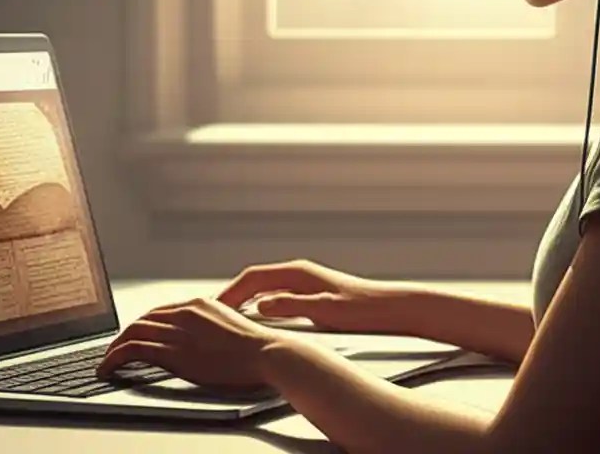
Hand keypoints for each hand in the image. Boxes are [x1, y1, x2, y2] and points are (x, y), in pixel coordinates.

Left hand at [96, 296, 289, 392]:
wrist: (265, 352)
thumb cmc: (257, 347)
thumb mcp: (232, 326)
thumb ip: (213, 326)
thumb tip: (206, 337)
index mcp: (199, 304)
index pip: (161, 311)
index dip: (144, 324)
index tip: (137, 335)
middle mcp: (184, 313)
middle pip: (143, 319)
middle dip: (126, 334)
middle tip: (116, 348)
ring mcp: (177, 331)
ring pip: (133, 332)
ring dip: (115, 347)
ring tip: (107, 361)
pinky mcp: (173, 351)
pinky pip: (133, 350)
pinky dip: (114, 358)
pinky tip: (109, 367)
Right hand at [216, 259, 402, 333]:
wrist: (391, 308)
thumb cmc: (362, 310)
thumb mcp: (324, 310)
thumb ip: (292, 306)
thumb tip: (260, 306)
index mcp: (298, 273)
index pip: (252, 278)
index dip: (229, 294)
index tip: (210, 309)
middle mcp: (299, 274)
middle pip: (254, 282)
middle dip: (231, 297)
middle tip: (209, 316)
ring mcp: (305, 284)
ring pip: (264, 290)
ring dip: (244, 303)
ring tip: (225, 321)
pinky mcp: (312, 295)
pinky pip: (275, 299)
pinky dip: (259, 308)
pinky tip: (257, 325)